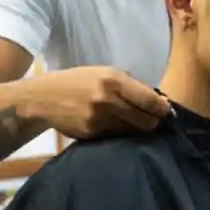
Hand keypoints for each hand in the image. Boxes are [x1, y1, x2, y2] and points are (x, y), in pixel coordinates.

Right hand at [28, 66, 170, 138]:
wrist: (43, 98)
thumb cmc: (78, 82)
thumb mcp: (103, 72)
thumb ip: (129, 84)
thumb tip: (157, 99)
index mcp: (113, 80)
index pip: (149, 100)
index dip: (162, 109)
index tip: (166, 111)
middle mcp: (107, 100)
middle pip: (146, 121)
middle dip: (153, 122)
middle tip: (154, 121)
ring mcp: (98, 119)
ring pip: (132, 132)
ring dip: (137, 129)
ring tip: (135, 124)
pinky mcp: (91, 134)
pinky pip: (115, 137)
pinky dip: (120, 134)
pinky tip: (115, 127)